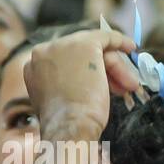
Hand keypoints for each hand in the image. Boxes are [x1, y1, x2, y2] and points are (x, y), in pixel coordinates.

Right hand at [24, 27, 138, 145]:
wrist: (70, 125)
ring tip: (130, 86)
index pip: (65, 60)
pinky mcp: (84, 45)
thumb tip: (87, 83)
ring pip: (94, 50)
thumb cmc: (68, 123)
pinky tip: (131, 47)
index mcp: (33, 66)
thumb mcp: (60, 101)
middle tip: (122, 86)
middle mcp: (43, 52)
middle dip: (104, 70)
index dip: (87, 70)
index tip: (104, 80)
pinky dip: (119, 41)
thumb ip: (66, 86)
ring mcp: (62, 46)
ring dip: (116, 68)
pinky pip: (105, 37)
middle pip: (80, 54)